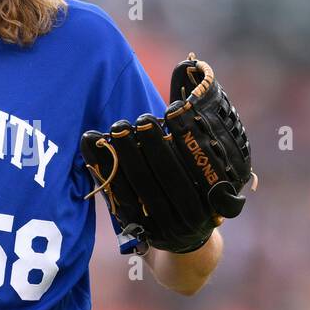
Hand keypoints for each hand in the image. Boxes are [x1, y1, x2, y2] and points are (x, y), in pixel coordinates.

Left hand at [81, 54, 255, 254]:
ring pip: (145, 189)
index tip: (171, 110)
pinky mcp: (141, 233)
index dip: (185, 135)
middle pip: (170, 177)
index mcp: (218, 193)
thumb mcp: (204, 156)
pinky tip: (91, 145)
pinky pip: (120, 198)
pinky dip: (105, 170)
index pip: (201, 162)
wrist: (184, 245)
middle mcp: (196, 214)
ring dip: (127, 156)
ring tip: (115, 129)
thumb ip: (195, 117)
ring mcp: (168, 227)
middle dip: (152, 145)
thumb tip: (191, 64)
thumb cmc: (193, 182)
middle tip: (136, 118)